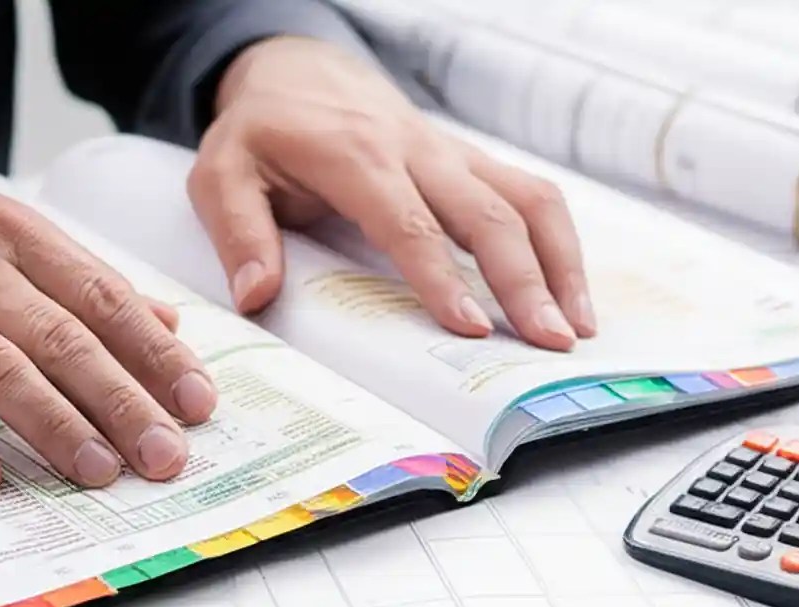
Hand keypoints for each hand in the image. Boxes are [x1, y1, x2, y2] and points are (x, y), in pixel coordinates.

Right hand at [0, 111, 215, 495]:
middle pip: (60, 337)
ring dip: (53, 425)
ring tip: (99, 472)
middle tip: (166, 455)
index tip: (198, 403)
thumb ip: (76, 276)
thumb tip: (164, 320)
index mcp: (7, 230)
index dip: (155, 354)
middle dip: (123, 401)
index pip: (100, 296)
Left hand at [190, 37, 596, 350]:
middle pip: (487, 213)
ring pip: (526, 198)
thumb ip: (239, 232)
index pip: (408, 221)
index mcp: (354, 155)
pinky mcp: (468, 161)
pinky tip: (569, 290)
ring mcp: (451, 153)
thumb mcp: (222, 173)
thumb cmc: (260, 131)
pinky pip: (529, 194)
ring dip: (560, 262)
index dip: (442, 275)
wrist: (296, 71)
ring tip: (576, 326)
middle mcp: (415, 150)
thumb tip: (257, 296)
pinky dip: (558, 242)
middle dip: (524, 279)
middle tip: (548, 342)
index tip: (469, 327)